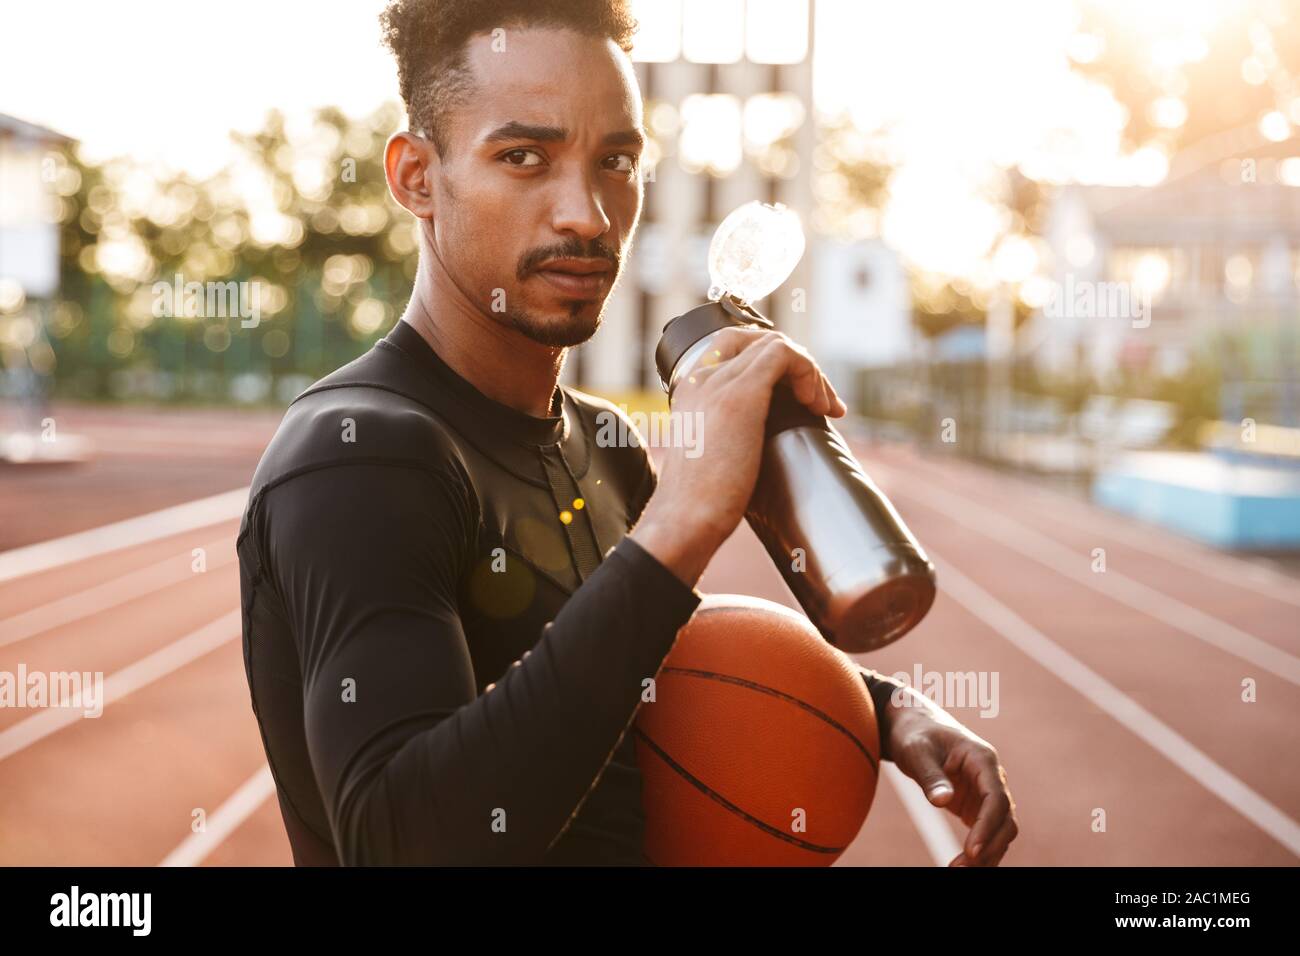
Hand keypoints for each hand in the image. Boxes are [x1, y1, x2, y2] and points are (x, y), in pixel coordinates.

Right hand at [631, 327, 845, 585]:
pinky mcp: (740, 393)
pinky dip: (809, 373)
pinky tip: (817, 406)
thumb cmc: (699, 501)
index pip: (735, 347)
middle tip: (819, 401)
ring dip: (810, 372)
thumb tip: (760, 439)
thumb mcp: (711, 454)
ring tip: (825, 407)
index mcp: (689, 389)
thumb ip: (728, 433)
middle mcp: (700, 376)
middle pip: (757, 340)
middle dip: (796, 363)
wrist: (685, 519)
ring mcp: (718, 381)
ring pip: (776, 344)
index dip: (773, 364)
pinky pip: (784, 355)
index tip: (799, 397)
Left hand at [885, 701, 1019, 866]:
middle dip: (989, 847)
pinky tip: (964, 867)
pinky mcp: (976, 806)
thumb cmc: (914, 734)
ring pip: (999, 831)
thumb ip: (930, 776)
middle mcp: (991, 778)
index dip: (987, 826)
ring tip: (957, 870)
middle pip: (1005, 820)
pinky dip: (979, 852)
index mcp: (982, 759)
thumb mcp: (915, 751)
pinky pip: (986, 833)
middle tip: (961, 868)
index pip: (996, 798)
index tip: (972, 850)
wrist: (912, 728)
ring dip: (986, 854)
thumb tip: (943, 801)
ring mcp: (986, 793)